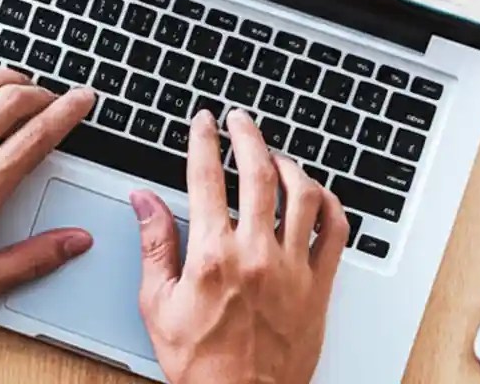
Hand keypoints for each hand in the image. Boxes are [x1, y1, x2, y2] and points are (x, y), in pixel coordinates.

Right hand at [133, 109, 347, 383]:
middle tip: (239, 119)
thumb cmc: (200, 363)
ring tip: (275, 154)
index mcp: (212, 255)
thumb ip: (154, 244)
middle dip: (247, 136)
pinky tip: (317, 193)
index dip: (204, 141)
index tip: (203, 122)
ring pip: (302, 194)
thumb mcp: (157, 304)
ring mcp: (293, 268)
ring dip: (288, 164)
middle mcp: (256, 254)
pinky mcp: (319, 286)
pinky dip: (330, 203)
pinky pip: (336, 232)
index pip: (206, 178)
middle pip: (258, 173)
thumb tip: (143, 201)